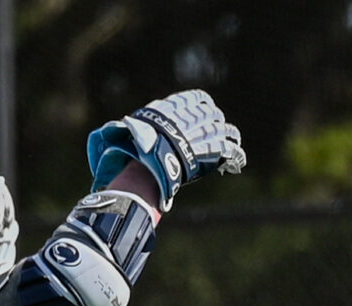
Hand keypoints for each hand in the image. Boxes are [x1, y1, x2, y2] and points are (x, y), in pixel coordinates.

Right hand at [86, 89, 244, 201]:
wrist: (149, 160)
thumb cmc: (133, 149)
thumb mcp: (125, 133)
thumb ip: (123, 130)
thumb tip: (115, 131)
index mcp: (172, 109)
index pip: (191, 98)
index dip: (199, 103)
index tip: (203, 108)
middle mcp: (189, 117)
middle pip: (208, 114)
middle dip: (213, 121)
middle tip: (217, 130)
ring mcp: (202, 133)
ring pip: (221, 129)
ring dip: (227, 135)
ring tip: (231, 142)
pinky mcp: (211, 150)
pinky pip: (227, 148)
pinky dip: (233, 154)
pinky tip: (237, 160)